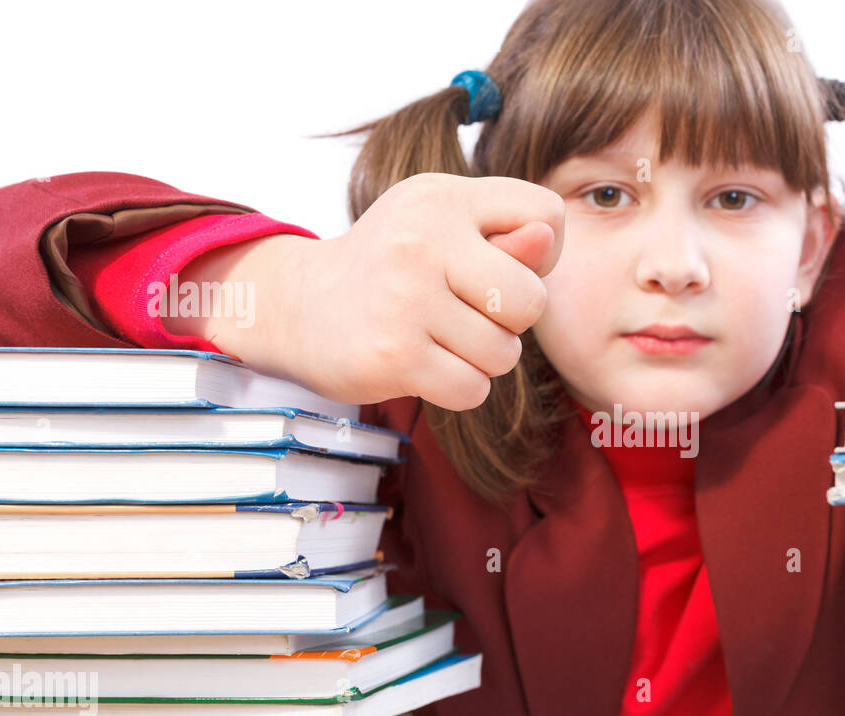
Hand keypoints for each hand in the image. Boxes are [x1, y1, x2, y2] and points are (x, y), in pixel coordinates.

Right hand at [181, 173, 564, 409]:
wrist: (297, 306)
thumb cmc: (394, 267)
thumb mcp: (444, 231)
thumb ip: (507, 238)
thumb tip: (546, 244)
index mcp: (442, 198)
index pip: (547, 214)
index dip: (545, 254)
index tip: (502, 265)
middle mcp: (422, 241)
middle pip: (532, 301)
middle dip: (512, 321)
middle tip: (467, 312)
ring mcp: (406, 300)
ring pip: (504, 354)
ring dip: (482, 359)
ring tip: (440, 338)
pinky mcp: (394, 355)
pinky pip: (473, 389)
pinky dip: (459, 387)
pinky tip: (427, 365)